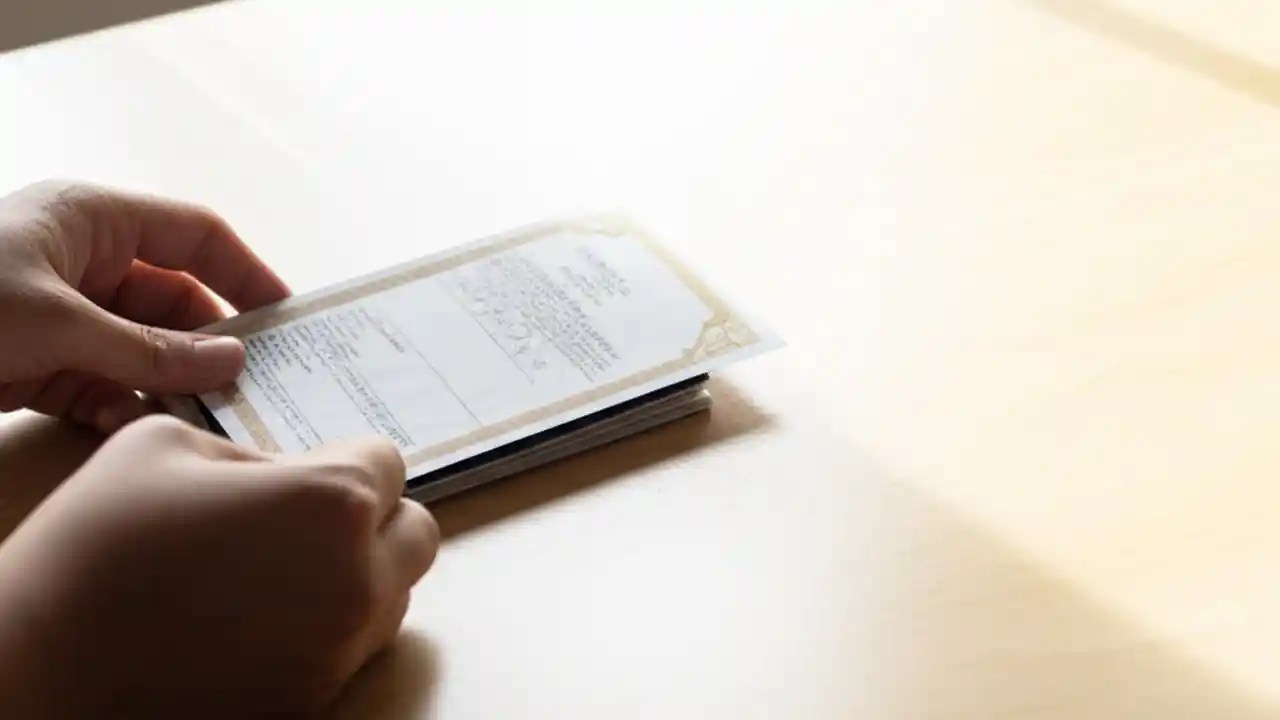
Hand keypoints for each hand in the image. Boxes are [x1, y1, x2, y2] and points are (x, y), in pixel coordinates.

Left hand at [0, 181, 289, 432]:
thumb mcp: (58, 322)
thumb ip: (149, 350)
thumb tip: (233, 362)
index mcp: (92, 222)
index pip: (194, 236)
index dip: (245, 273)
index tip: (287, 319)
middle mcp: (83, 264)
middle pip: (174, 304)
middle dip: (209, 347)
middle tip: (251, 389)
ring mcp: (61, 318)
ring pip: (142, 354)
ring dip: (167, 387)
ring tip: (203, 419)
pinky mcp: (37, 367)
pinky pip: (100, 390)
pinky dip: (118, 410)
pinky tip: (132, 430)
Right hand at [0, 415, 439, 716]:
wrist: (41, 667)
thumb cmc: (94, 547)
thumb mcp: (163, 447)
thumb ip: (251, 452)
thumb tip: (285, 473)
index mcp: (331, 503)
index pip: (387, 460)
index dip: (344, 456)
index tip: (308, 468)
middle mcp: (358, 580)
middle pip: (414, 532)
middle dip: (373, 517)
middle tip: (308, 518)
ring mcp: (340, 650)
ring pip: (393, 596)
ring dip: (360, 574)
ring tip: (282, 572)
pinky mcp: (314, 702)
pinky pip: (352, 650)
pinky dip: (328, 627)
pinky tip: (263, 620)